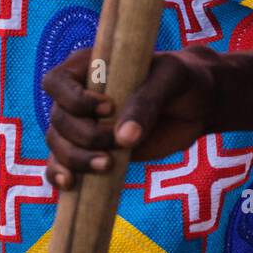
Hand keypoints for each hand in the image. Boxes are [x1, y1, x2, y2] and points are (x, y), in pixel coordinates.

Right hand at [43, 48, 218, 189]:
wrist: (195, 104)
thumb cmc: (181, 79)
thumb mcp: (170, 79)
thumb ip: (146, 103)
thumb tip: (124, 139)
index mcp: (89, 67)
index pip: (56, 82)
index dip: (72, 99)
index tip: (108, 108)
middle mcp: (79, 95)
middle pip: (58, 119)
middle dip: (83, 136)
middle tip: (117, 142)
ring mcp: (85, 125)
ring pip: (58, 144)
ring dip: (75, 159)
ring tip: (108, 166)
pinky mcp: (94, 151)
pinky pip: (63, 165)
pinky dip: (60, 175)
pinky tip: (70, 186)